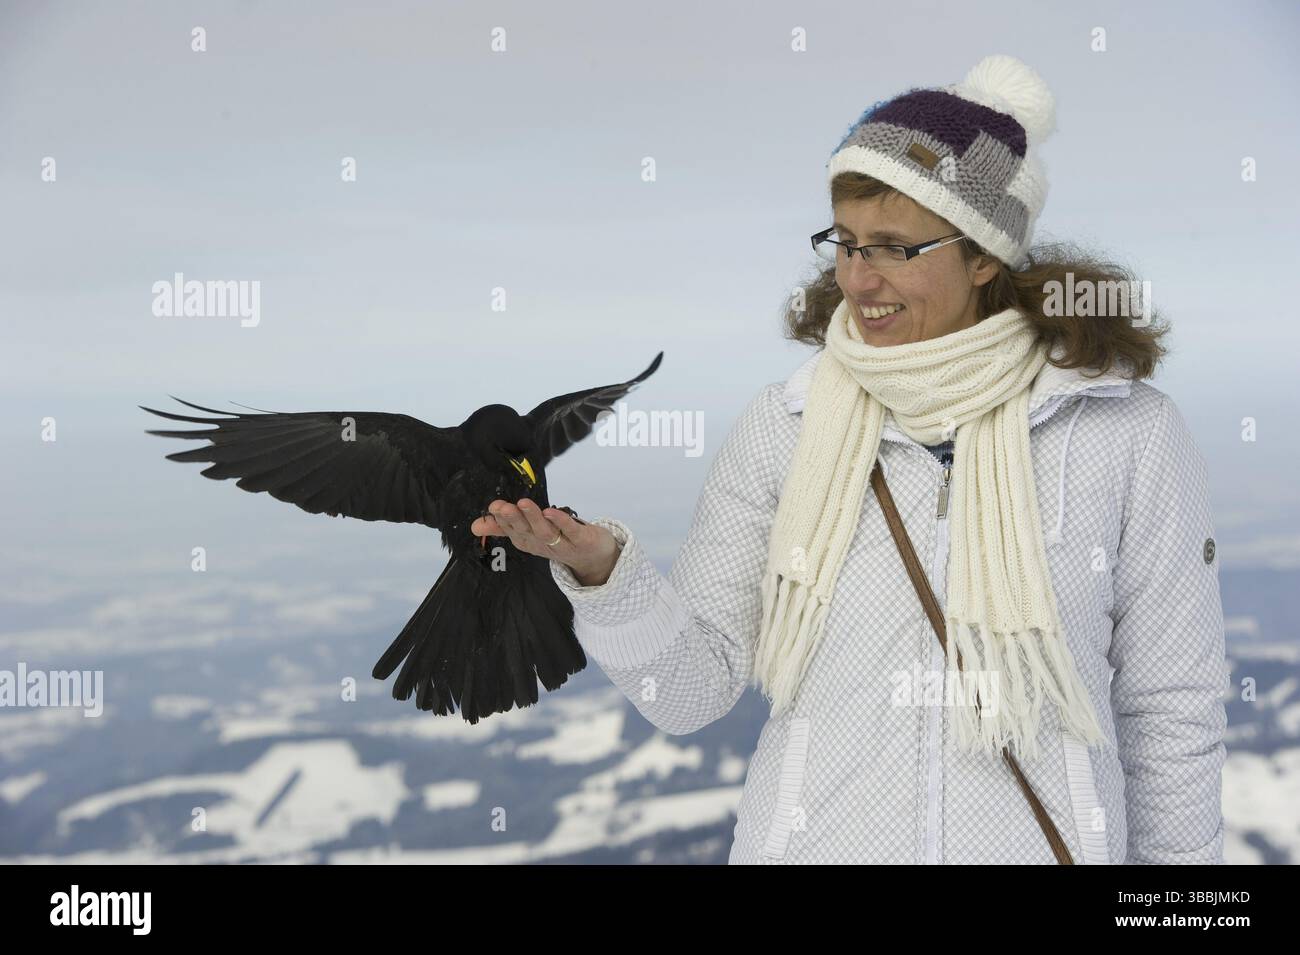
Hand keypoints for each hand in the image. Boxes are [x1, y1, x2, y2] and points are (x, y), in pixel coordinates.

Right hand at [470, 499, 620, 585]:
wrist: (594, 558)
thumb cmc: (558, 541)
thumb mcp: (530, 535)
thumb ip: (503, 528)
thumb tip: (475, 525)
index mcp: (529, 542)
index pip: (512, 530)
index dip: (501, 520)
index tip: (492, 507)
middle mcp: (543, 544)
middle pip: (526, 531)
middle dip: (513, 519)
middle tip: (500, 507)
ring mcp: (562, 544)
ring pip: (545, 532)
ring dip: (534, 518)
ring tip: (522, 503)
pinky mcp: (582, 540)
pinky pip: (570, 530)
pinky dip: (561, 521)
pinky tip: (552, 511)